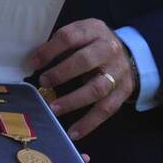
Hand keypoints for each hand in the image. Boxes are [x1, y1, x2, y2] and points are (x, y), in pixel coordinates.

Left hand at [27, 18, 136, 139]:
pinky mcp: (123, 91)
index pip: (70, 37)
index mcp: (94, 30)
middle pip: (85, 61)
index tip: (33, 63)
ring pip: (97, 88)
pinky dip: (89, 123)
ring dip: (73, 100)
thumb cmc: (93, 45)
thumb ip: (61, 44)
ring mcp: (118, 72)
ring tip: (54, 108)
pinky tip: (73, 132)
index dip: (50, 50)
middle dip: (62, 73)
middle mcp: (109, 49)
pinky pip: (106, 109)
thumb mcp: (81, 35)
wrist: (128, 54)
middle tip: (44, 82)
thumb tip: (33, 61)